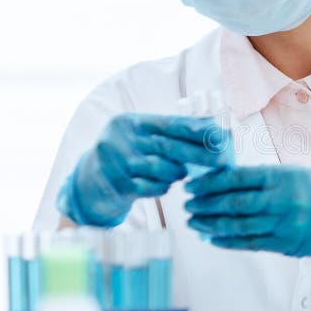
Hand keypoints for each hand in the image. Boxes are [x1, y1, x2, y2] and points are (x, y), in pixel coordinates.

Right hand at [57, 113, 232, 226]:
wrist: (90, 180)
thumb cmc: (127, 154)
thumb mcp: (140, 136)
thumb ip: (168, 132)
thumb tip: (210, 130)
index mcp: (129, 122)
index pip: (169, 123)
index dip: (196, 130)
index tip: (219, 135)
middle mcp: (120, 139)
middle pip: (168, 146)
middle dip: (197, 153)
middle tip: (219, 160)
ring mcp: (117, 163)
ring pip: (162, 168)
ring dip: (177, 173)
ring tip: (181, 173)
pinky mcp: (118, 185)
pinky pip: (152, 188)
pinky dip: (163, 187)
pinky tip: (164, 185)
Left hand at [184, 165, 310, 281]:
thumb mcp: (295, 174)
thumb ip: (263, 178)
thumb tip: (223, 180)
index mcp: (283, 176)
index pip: (237, 177)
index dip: (210, 182)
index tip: (191, 184)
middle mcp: (283, 200)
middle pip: (234, 203)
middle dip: (205, 204)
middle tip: (186, 204)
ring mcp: (285, 224)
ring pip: (239, 226)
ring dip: (211, 224)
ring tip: (193, 222)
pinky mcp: (287, 244)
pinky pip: (250, 243)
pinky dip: (228, 241)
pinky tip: (212, 237)